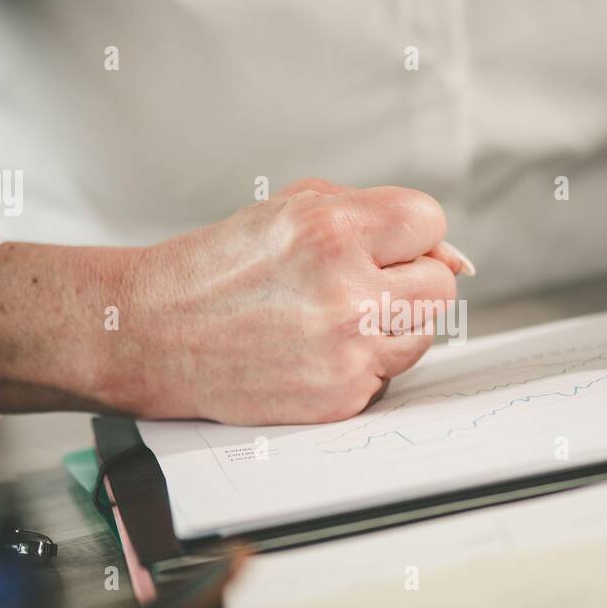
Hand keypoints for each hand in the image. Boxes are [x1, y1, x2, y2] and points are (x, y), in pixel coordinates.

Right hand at [0, 178, 470, 425]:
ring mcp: (346, 352)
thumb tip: (454, 256)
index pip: (430, 224)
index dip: (407, 235)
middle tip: (358, 283)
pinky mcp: (341, 398)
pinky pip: (390, 376)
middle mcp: (346, 292)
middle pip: (441, 285)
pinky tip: (316, 350)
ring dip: (391, 324)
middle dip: (409, 280)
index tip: (380, 246)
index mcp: (333, 230)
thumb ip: (376, 217)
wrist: (152, 333)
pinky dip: (364, 364)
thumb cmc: (220, 268)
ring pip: (424, 334)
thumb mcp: (292, 209)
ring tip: (331, 317)